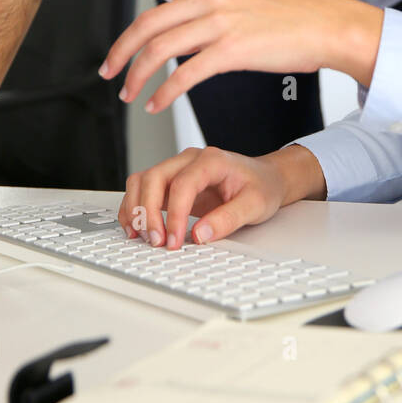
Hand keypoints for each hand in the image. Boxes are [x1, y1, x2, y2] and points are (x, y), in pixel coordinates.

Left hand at [78, 0, 383, 111]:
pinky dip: (165, 93)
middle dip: (120, 51)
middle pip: (147, 23)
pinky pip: (186, 74)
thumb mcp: (245, 1)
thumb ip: (212, 9)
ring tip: (129, 96)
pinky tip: (158, 104)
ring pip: (160, 49)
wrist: (328, 25)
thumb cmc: (292, 18)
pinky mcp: (233, 50)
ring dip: (137, 77)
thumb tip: (189, 23)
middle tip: (107, 71)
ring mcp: (221, 23)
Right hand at [118, 144, 323, 248]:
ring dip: (136, 209)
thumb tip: (199, 236)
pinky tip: (137, 229)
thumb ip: (228, 219)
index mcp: (211, 160)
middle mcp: (189, 160)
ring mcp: (178, 169)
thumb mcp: (255, 205)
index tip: (175, 241)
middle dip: (149, 213)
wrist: (266, 178)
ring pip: (142, 181)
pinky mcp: (171, 183)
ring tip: (141, 237)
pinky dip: (135, 208)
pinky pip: (143, 190)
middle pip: (154, 178)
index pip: (182, 184)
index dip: (175, 215)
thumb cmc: (262, 186)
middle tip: (157, 242)